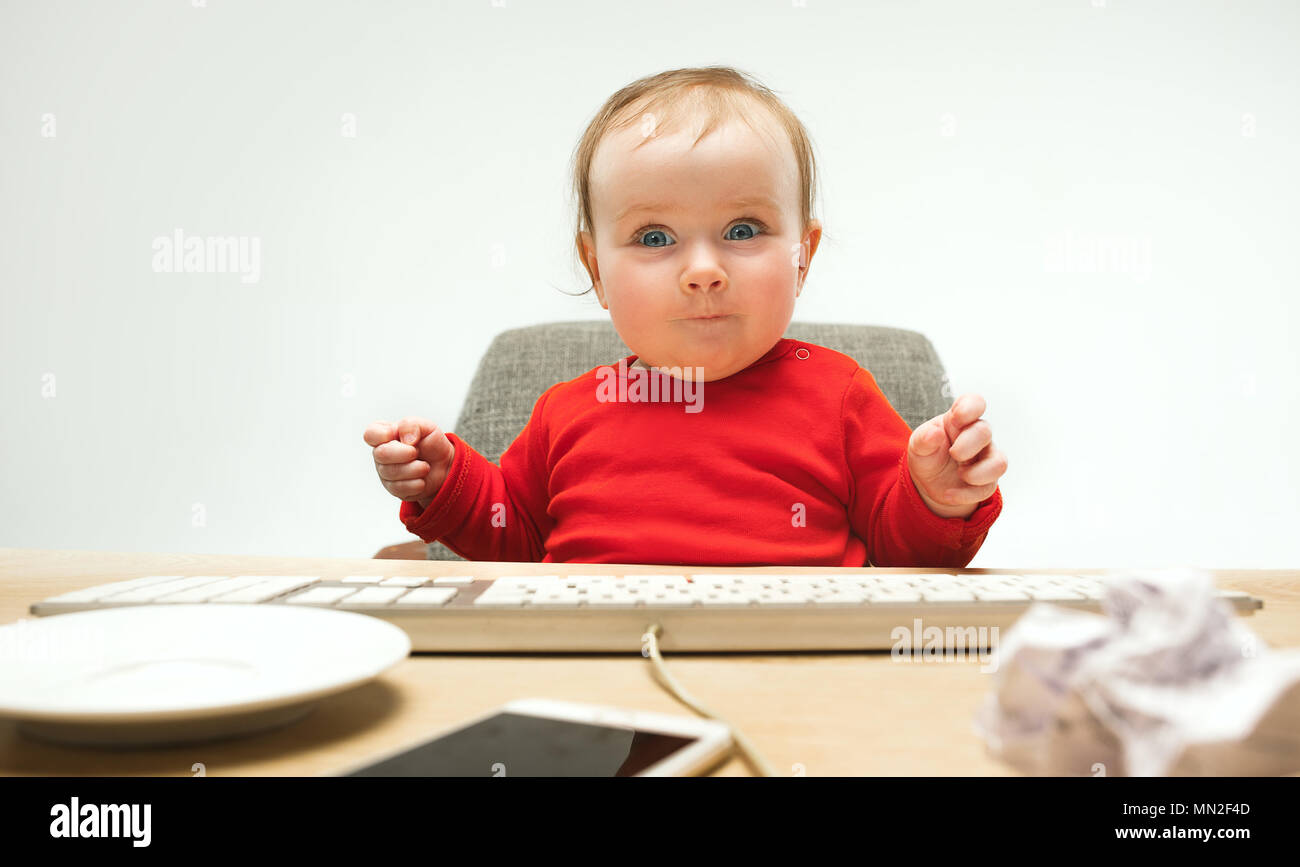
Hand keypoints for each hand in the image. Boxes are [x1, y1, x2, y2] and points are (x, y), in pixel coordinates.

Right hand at [363, 417, 455, 509]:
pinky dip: (416, 483)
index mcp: (385, 434)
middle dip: (404, 453)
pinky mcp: (393, 488)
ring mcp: (386, 472)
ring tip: (425, 466)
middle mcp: (381, 454)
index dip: (383, 435)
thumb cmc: (431, 444)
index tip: (399, 436)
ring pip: (391, 473)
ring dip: (414, 469)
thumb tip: (405, 438)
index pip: (371, 434)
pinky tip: (422, 479)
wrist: (444, 466)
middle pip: (381, 454)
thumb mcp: (426, 427)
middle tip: (417, 452)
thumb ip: (412, 425)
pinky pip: (399, 488)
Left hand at [906, 393, 1006, 518]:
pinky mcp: (988, 480)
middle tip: (953, 454)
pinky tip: (949, 494)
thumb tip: (934, 433)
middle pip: (985, 431)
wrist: (930, 482)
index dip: (971, 407)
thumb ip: (923, 438)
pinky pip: (988, 488)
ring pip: (999, 463)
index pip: (975, 403)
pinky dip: (966, 494)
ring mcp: (986, 457)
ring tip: (959, 474)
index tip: (957, 417)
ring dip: (977, 473)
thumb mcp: (918, 446)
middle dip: (967, 444)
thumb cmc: (928, 454)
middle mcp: (977, 435)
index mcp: (959, 419)